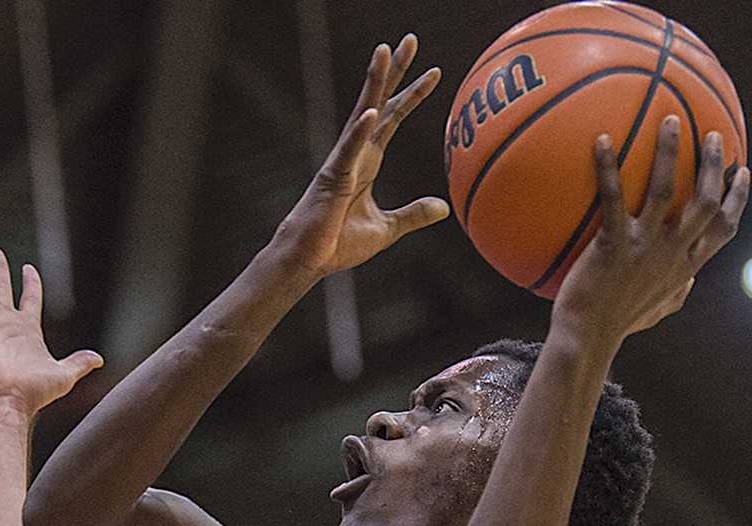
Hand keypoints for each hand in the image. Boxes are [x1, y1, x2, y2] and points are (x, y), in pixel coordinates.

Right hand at [0, 246, 101, 414]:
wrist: (3, 399)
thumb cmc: (31, 392)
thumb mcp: (63, 375)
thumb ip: (78, 363)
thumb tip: (98, 359)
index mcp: (26, 329)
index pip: (28, 298)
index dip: (30, 283)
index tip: (29, 268)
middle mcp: (4, 321)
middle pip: (0, 287)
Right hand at [267, 34, 451, 277]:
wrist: (308, 260)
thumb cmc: (338, 244)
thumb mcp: (387, 229)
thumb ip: (414, 215)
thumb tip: (444, 207)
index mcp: (369, 160)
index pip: (396, 118)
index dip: (415, 94)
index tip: (436, 71)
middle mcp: (357, 152)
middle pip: (380, 101)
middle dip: (396, 70)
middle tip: (411, 39)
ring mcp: (343, 160)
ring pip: (362, 112)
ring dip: (374, 82)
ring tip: (384, 51)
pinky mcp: (333, 177)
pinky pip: (348, 150)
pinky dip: (360, 132)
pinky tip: (372, 113)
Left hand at [551, 116, 749, 345]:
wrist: (588, 338)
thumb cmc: (618, 323)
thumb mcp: (658, 310)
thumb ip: (678, 291)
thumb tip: (692, 279)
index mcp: (685, 266)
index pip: (723, 228)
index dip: (736, 198)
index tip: (743, 172)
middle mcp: (672, 253)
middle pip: (705, 202)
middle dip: (714, 166)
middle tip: (713, 135)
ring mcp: (644, 248)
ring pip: (666, 191)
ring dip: (670, 153)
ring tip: (670, 120)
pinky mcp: (613, 244)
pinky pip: (613, 197)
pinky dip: (608, 167)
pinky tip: (601, 139)